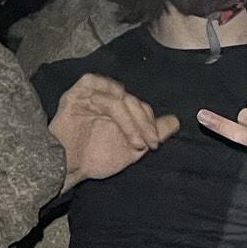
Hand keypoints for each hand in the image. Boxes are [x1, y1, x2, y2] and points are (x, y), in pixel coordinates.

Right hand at [49, 73, 179, 186]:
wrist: (69, 166)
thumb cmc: (96, 158)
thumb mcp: (133, 150)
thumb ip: (154, 133)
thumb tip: (176, 121)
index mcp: (122, 112)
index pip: (141, 107)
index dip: (150, 123)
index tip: (153, 144)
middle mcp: (109, 101)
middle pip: (133, 101)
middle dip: (142, 123)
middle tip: (144, 143)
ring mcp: (92, 96)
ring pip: (117, 97)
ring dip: (128, 119)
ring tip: (132, 141)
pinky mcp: (76, 94)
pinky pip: (92, 81)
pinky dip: (104, 90)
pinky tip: (112, 104)